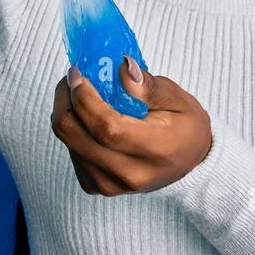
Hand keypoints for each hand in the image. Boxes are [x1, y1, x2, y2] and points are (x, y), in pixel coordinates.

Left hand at [50, 55, 212, 195]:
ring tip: (80, 94)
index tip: (77, 73)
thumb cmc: (185, 127)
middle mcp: (128, 173)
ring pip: (67, 142)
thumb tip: (122, 67)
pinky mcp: (96, 187)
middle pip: (75, 135)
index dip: (83, 97)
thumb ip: (148, 85)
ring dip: (66, 113)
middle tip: (73, 78)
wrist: (190, 164)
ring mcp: (109, 184)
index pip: (105, 126)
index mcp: (154, 150)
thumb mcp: (177, 98)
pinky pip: (71, 153)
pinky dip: (74, 131)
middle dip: (65, 99)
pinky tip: (87, 119)